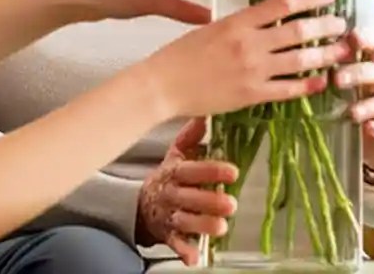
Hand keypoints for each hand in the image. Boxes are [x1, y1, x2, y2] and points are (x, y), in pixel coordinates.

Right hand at [136, 118, 237, 265]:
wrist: (142, 204)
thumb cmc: (168, 178)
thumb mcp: (176, 155)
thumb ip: (191, 138)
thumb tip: (206, 114)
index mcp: (174, 173)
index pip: (192, 170)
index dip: (211, 171)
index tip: (232, 172)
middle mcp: (172, 194)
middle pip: (189, 197)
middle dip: (210, 201)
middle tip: (230, 203)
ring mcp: (169, 215)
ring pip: (185, 221)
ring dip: (202, 225)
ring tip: (221, 227)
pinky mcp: (167, 234)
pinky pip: (174, 243)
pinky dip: (184, 251)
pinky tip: (195, 257)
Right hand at [146, 0, 351, 117]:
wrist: (163, 85)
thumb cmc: (179, 55)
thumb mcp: (209, 29)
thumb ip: (238, 26)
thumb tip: (263, 22)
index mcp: (236, 22)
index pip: (282, 4)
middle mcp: (249, 44)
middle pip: (299, 31)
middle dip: (326, 26)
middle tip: (343, 24)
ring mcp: (253, 70)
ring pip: (300, 59)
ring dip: (326, 54)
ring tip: (342, 50)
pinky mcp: (252, 95)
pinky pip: (289, 89)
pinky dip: (309, 84)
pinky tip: (321, 81)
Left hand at [333, 27, 373, 177]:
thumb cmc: (360, 92)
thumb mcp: (350, 70)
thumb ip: (335, 52)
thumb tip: (306, 28)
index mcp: (373, 61)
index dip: (366, 39)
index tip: (352, 36)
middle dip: (359, 73)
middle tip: (336, 78)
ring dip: (368, 105)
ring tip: (352, 112)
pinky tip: (369, 129)